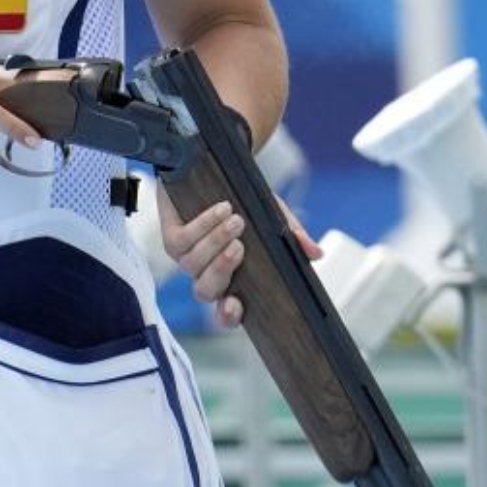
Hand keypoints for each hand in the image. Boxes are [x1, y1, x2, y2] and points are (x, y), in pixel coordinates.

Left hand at [159, 189, 319, 328]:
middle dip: (222, 270)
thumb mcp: (272, 217)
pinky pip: (181, 241)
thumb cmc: (243, 202)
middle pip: (205, 291)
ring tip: (236, 221)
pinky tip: (221, 210)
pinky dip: (202, 225)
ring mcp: (185, 258)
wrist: (209, 170)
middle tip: (240, 247)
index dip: (228, 316)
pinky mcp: (171, 238)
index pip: (226, 313)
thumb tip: (316, 253)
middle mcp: (206, 274)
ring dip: (214, 242)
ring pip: (193, 264)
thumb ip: (292, 236)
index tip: (236, 306)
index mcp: (231, 281)